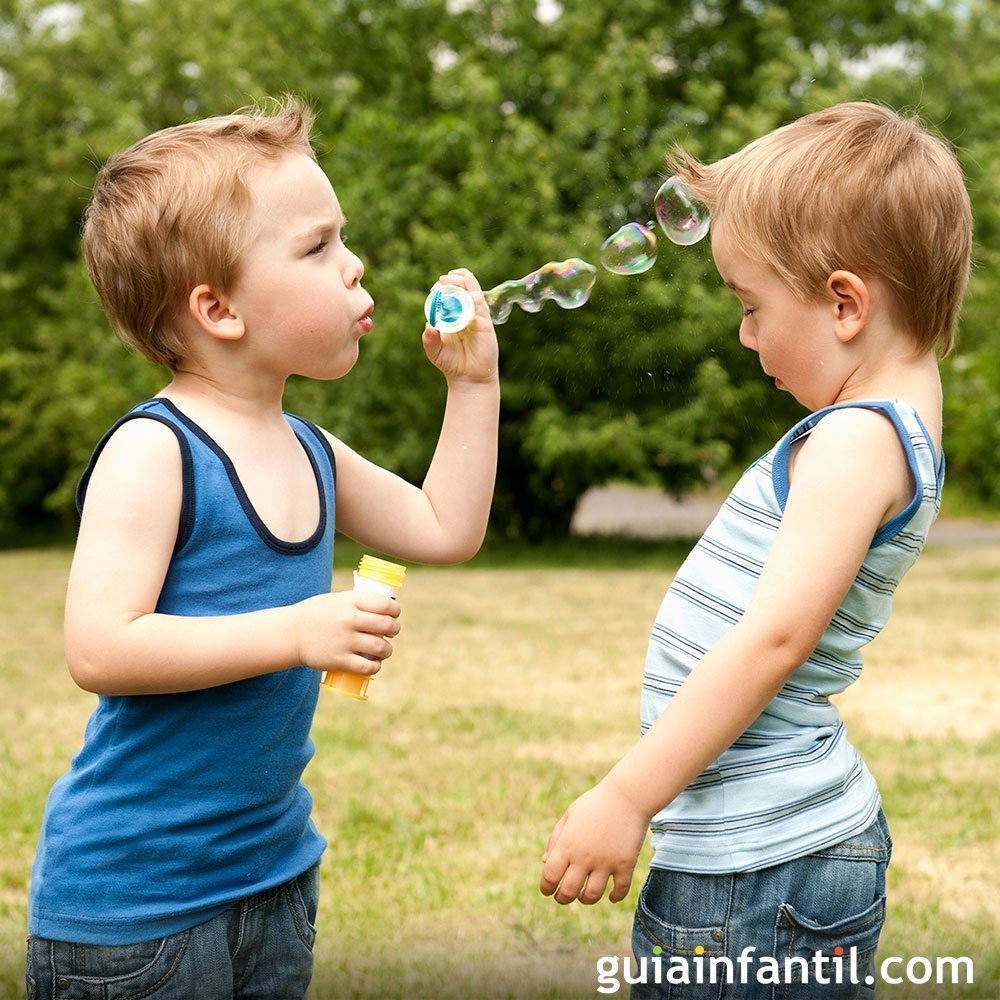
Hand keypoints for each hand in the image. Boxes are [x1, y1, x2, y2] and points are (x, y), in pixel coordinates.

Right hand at [293, 590, 400, 674]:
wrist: (290, 633)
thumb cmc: (315, 614)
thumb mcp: (336, 600)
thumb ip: (357, 603)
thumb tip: (384, 607)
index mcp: (349, 601)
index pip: (385, 604)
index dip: (395, 611)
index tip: (394, 615)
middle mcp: (349, 619)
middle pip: (387, 625)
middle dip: (394, 629)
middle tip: (392, 632)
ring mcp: (345, 641)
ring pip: (381, 647)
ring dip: (387, 650)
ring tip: (383, 650)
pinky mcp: (339, 660)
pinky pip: (368, 667)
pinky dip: (375, 667)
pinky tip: (374, 664)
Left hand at [422, 268, 499, 384]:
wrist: (469, 378)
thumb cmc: (451, 364)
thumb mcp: (434, 351)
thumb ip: (429, 339)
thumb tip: (428, 325)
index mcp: (451, 317)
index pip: (447, 295)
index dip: (441, 288)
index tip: (434, 290)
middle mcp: (464, 314)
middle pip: (460, 288)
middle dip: (451, 280)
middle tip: (442, 281)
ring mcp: (475, 316)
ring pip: (471, 291)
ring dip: (462, 281)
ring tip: (449, 279)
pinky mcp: (485, 322)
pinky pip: (480, 303)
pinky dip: (474, 292)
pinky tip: (468, 283)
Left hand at [539, 778, 649, 904]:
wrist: (627, 795)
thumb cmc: (594, 804)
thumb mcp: (569, 816)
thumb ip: (555, 840)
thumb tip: (545, 863)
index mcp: (567, 844)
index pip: (549, 876)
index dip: (545, 888)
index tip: (548, 890)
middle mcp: (585, 857)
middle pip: (569, 892)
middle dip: (563, 899)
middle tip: (563, 896)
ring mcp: (606, 862)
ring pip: (592, 896)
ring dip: (585, 899)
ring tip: (583, 894)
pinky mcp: (625, 864)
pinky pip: (620, 890)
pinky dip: (615, 897)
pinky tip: (610, 896)